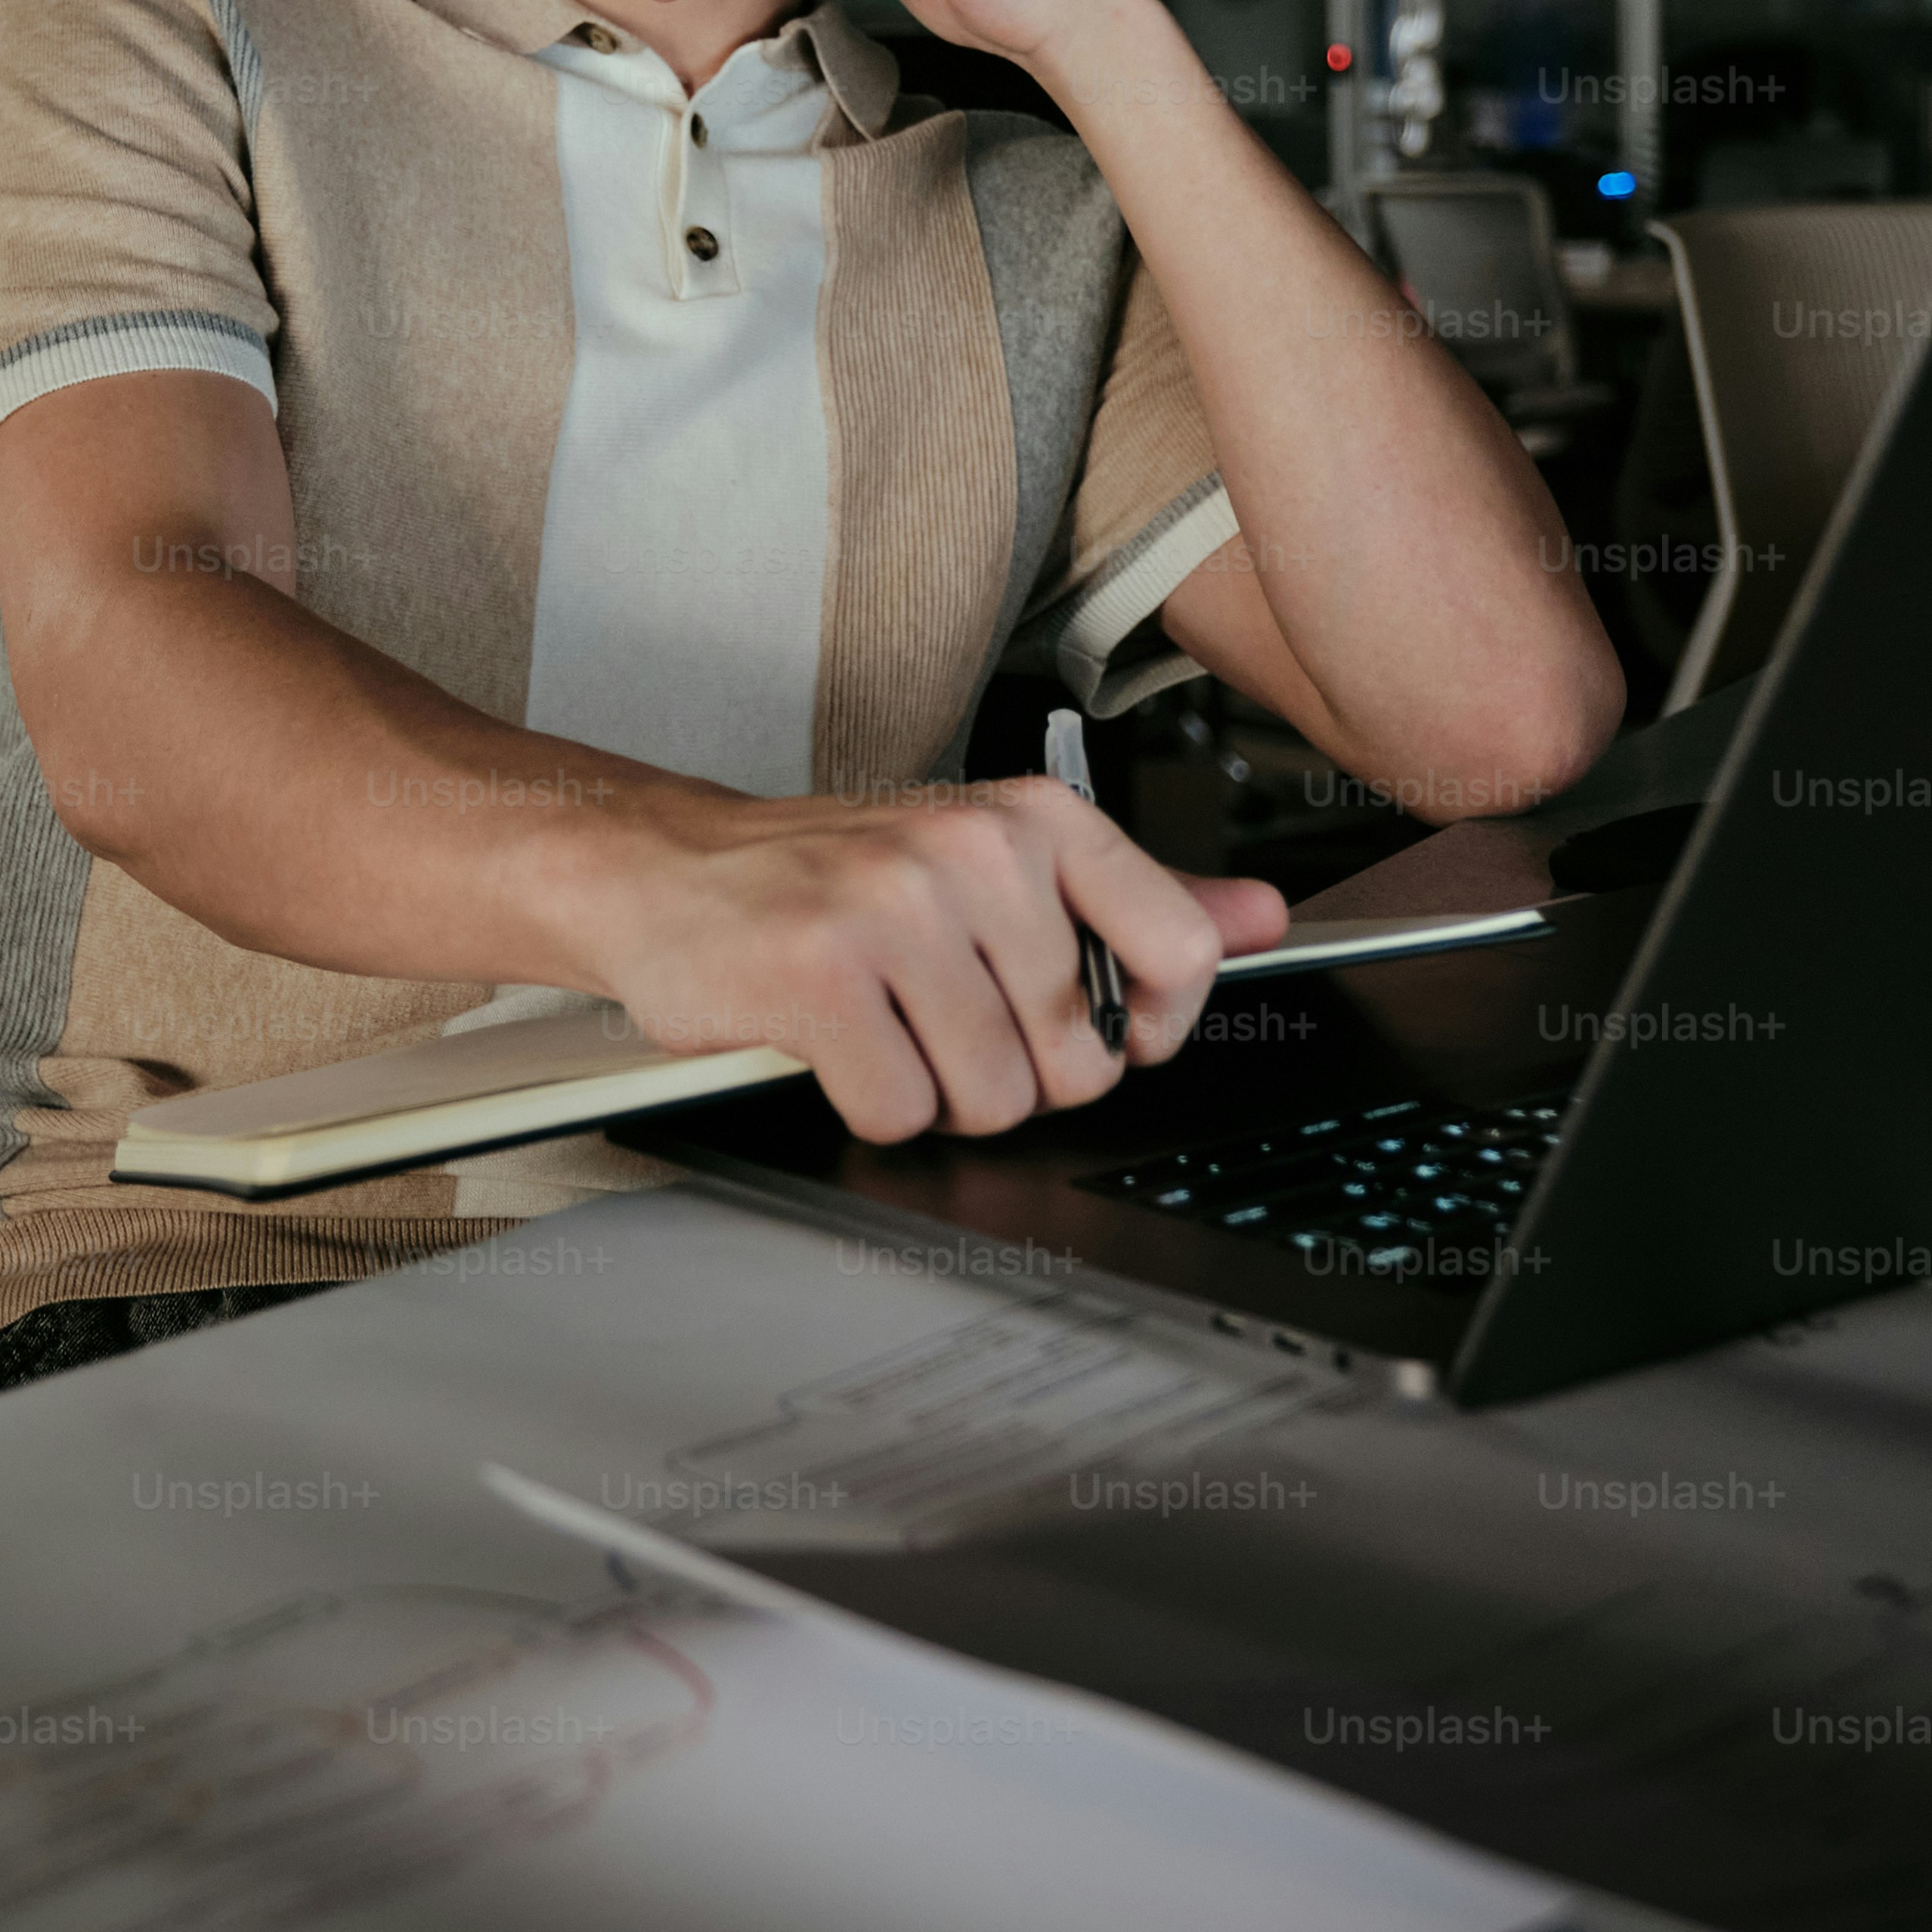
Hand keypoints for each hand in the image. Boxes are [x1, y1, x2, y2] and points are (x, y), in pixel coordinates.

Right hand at [573, 778, 1289, 1143]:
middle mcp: (974, 849)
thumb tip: (1260, 919)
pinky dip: (868, 1104)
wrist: (671, 870)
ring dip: (937, 1092)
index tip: (1100, 1031)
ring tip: (887, 1027)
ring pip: (992, 1098)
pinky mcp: (820, 976)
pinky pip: (901, 1113)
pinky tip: (837, 1045)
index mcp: (1035, 819)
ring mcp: (895, 908)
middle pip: (1076, 1061)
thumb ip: (1134, 899)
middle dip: (1014, 1073)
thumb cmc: (837, 875)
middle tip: (944, 1020)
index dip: (1147, 1028)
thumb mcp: (996, 860)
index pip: (1178, 952)